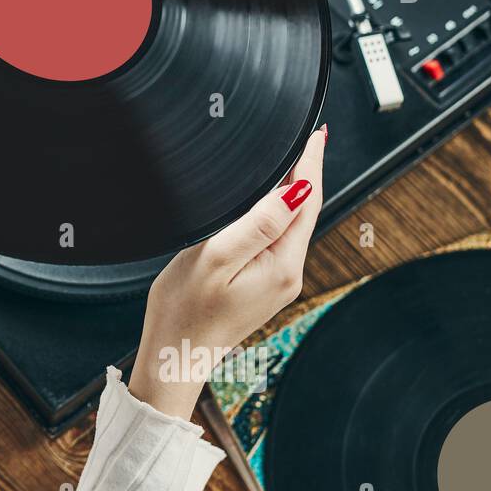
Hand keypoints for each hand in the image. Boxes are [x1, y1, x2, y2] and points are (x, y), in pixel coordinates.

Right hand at [128, 126, 327, 419]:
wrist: (175, 355)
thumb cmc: (185, 312)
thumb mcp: (216, 259)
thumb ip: (257, 223)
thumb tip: (295, 190)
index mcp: (282, 265)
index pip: (306, 201)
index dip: (311, 164)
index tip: (315, 134)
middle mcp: (287, 273)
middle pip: (304, 212)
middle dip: (306, 173)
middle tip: (307, 138)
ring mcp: (276, 281)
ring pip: (290, 224)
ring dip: (292, 192)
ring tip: (291, 161)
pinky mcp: (261, 285)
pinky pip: (276, 239)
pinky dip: (277, 212)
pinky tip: (268, 202)